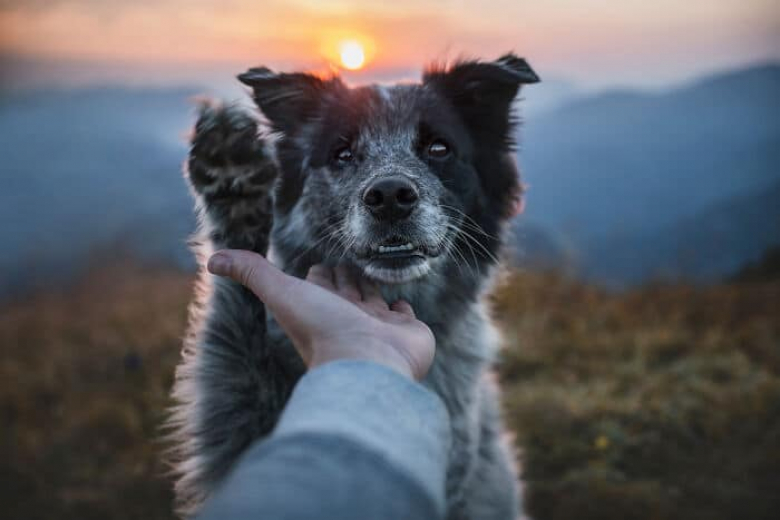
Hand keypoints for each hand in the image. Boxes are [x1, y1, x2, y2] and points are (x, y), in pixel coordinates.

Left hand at [207, 250, 435, 380]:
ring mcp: (379, 325)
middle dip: (347, 277)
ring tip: (374, 275)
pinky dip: (402, 308)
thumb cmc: (324, 331)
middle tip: (349, 263)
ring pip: (375, 299)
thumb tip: (212, 259)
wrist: (367, 363)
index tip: (319, 264)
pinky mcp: (407, 331)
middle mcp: (349, 317)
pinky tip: (400, 303)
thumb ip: (251, 272)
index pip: (320, 284)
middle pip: (347, 290)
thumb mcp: (282, 294)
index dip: (319, 273)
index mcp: (322, 308)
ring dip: (372, 287)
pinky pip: (405, 315)